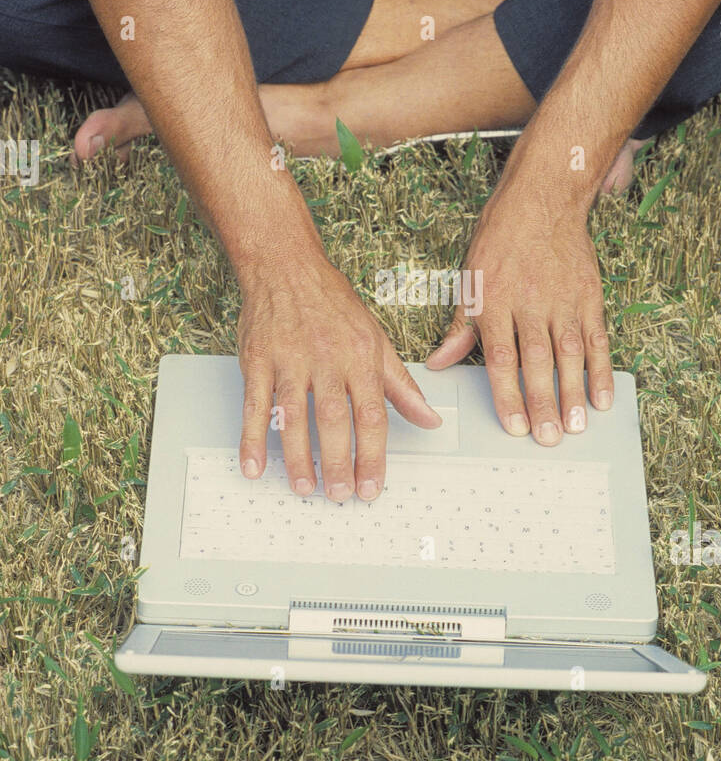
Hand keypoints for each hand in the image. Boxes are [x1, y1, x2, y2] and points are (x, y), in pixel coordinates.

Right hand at [237, 247, 440, 499]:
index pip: (372, 414)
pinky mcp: (258, 359)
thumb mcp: (377, 339)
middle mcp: (326, 359)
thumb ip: (401, 385)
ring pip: (293, 414)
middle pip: (333, 418)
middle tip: (339, 494)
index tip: (372, 486)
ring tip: (305, 487)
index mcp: (361, 357)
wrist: (286, 265)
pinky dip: (251, 437)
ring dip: (297, 455)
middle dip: (338, 461)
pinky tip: (253, 465)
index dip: (373, 454)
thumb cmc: (333, 304)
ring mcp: (289, 359)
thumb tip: (430, 419)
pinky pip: (254, 403)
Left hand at [426, 138, 612, 440]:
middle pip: (536, 360)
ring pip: (570, 353)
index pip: (500, 356)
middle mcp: (529, 302)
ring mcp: (563, 300)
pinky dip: (601, 368)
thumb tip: (438, 364)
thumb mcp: (470, 279)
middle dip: (543, 401)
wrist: (542, 199)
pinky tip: (603, 396)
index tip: (514, 425)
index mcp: (494, 301)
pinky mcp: (589, 295)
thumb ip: (460, 326)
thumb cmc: (501, 240)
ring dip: (574, 392)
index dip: (507, 394)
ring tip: (578, 425)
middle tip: (549, 437)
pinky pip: (597, 337)